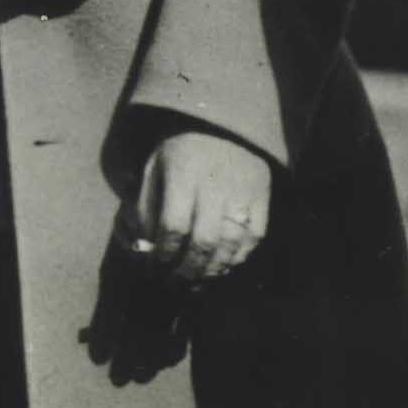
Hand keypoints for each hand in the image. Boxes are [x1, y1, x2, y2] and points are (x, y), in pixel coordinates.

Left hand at [121, 124, 274, 283]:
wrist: (224, 123)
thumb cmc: (180, 152)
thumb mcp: (154, 168)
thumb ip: (147, 207)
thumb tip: (144, 248)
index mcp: (183, 172)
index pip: (173, 226)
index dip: (164, 253)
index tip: (155, 268)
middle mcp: (215, 183)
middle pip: (203, 241)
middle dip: (186, 270)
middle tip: (174, 284)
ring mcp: (243, 191)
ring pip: (230, 245)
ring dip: (211, 271)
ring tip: (195, 283)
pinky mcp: (263, 197)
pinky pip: (253, 238)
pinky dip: (236, 259)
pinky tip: (220, 268)